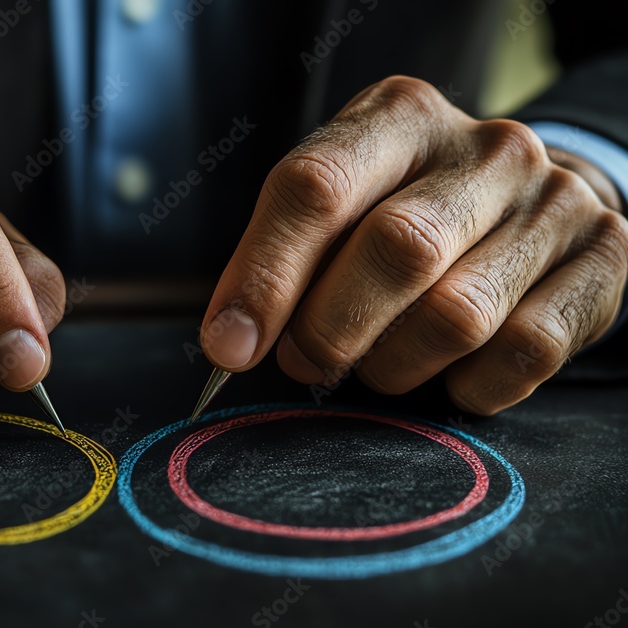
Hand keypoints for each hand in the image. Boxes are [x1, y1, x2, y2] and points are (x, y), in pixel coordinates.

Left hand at [201, 76, 627, 414]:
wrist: (528, 207)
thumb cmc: (405, 212)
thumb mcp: (339, 207)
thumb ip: (283, 257)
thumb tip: (231, 338)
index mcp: (399, 118)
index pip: (318, 187)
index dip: (264, 276)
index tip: (230, 345)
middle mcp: (485, 149)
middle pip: (394, 250)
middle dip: (330, 329)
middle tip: (306, 361)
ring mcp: (552, 202)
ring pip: (456, 315)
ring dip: (394, 364)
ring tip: (377, 363)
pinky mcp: (599, 260)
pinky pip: (521, 354)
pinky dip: (467, 385)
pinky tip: (449, 372)